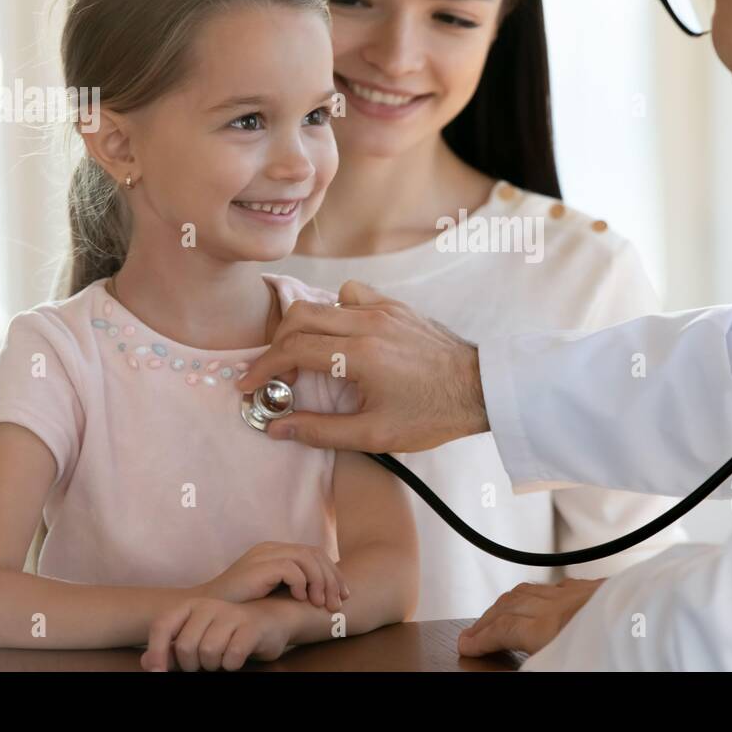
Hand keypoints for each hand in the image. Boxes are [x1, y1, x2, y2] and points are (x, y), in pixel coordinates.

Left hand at [142, 598, 290, 671]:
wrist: (270, 623)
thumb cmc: (228, 634)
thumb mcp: (197, 639)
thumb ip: (171, 649)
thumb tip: (148, 661)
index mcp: (191, 606)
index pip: (162, 625)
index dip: (156, 651)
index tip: (158, 672)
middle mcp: (209, 605)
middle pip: (185, 646)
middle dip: (192, 664)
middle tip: (205, 662)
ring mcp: (232, 614)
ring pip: (208, 652)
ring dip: (213, 665)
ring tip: (222, 658)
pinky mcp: (252, 627)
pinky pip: (231, 656)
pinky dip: (231, 664)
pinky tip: (236, 658)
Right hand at [199, 542, 348, 609]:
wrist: (209, 609)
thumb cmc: (240, 605)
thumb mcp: (272, 593)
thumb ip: (294, 587)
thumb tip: (325, 595)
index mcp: (277, 552)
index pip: (315, 554)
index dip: (333, 574)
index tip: (343, 596)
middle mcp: (273, 548)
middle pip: (315, 554)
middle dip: (332, 579)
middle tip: (338, 603)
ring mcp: (265, 555)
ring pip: (307, 559)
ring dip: (320, 582)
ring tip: (321, 604)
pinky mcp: (259, 566)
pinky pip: (291, 568)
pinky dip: (302, 584)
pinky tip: (303, 600)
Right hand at [235, 279, 489, 452]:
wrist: (481, 390)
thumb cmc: (432, 415)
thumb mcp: (375, 436)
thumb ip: (321, 431)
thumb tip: (278, 428)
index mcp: (361, 354)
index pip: (294, 349)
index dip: (264, 367)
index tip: (250, 385)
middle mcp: (369, 323)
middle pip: (300, 317)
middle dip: (278, 345)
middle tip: (278, 376)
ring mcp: (384, 309)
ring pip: (325, 302)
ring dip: (305, 327)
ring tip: (306, 358)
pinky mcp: (397, 306)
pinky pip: (353, 295)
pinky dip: (337, 311)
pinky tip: (342, 338)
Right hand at [457, 578, 605, 656]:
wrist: (667, 631)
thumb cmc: (614, 648)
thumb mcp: (563, 663)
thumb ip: (539, 661)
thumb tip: (521, 660)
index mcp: (550, 628)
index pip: (503, 629)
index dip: (480, 637)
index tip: (466, 644)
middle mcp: (562, 605)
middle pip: (512, 604)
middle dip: (488, 617)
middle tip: (473, 631)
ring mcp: (581, 594)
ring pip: (534, 590)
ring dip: (510, 601)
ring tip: (498, 612)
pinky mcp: (600, 590)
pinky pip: (561, 586)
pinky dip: (542, 592)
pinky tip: (541, 597)